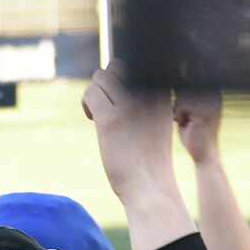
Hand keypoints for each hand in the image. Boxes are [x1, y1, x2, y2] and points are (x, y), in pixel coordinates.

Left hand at [81, 63, 178, 204]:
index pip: (137, 64)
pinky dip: (86, 103)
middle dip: (107, 83)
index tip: (120, 101)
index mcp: (162, 91)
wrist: (151, 185)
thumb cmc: (150, 156)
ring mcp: (130, 105)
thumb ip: (143, 100)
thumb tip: (115, 80)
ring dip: (95, 93)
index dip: (122, 79)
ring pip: (101, 77)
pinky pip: (90, 93)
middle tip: (108, 107)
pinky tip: (94, 120)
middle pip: (117, 65)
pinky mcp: (111, 120)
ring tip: (100, 115)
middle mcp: (148, 93)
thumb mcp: (155, 119)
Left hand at [172, 89, 224, 164]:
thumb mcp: (188, 111)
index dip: (181, 97)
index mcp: (213, 93)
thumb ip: (184, 97)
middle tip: (186, 119)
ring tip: (187, 122)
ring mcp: (211, 101)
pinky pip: (182, 105)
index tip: (186, 112)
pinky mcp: (205, 109)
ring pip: (181, 96)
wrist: (204, 153)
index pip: (189, 84)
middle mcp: (215, 94)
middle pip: (184, 89)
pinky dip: (179, 115)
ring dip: (179, 111)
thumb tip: (174, 83)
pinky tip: (188, 124)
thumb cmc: (193, 134)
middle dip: (179, 104)